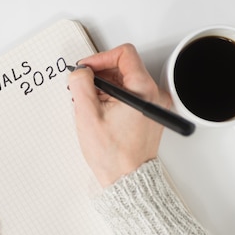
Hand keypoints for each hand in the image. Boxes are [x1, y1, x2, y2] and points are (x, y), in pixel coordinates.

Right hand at [68, 44, 170, 186]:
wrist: (127, 180)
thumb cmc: (113, 155)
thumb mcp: (88, 115)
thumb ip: (81, 85)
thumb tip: (80, 72)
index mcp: (143, 90)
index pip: (124, 54)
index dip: (100, 58)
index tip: (86, 69)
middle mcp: (154, 95)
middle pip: (125, 67)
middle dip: (100, 74)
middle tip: (83, 88)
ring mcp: (154, 105)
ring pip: (126, 82)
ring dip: (105, 87)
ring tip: (91, 104)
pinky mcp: (149, 115)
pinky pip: (130, 96)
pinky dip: (114, 98)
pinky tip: (101, 112)